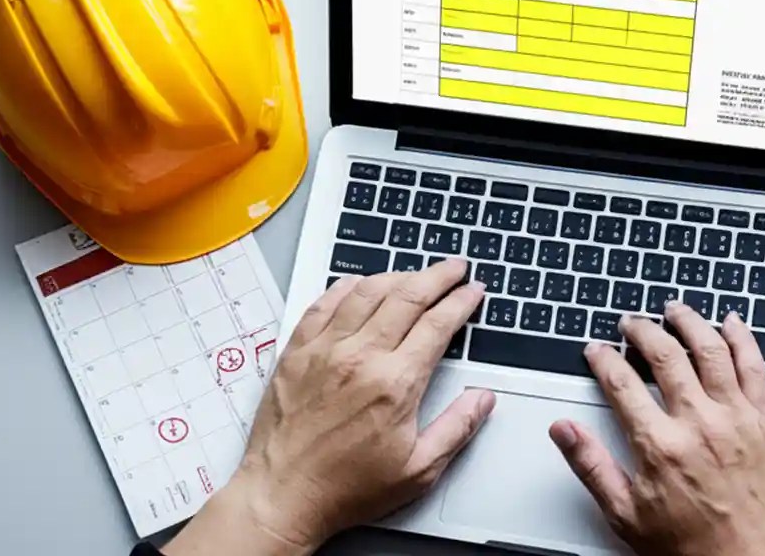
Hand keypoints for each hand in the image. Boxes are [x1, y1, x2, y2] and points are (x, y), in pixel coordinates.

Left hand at [163, 260, 493, 555]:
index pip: (437, 325)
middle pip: (407, 296)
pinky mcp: (296, 352)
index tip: (473, 291)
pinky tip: (358, 283)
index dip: (461, 302)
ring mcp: (325, 350)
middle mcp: (360, 357)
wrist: (282, 497)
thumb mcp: (417, 470)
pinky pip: (323, 304)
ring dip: (397, 275)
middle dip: (437, 276)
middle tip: (454, 267)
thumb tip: (483, 399)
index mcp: (394, 383)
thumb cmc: (346, 489)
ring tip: (415, 273)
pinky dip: (345, 286)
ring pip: (366, 292)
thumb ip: (457, 429)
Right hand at [549, 303, 764, 555]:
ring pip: (711, 350)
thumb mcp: (627, 516)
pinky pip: (755, 367)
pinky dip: (743, 339)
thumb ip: (591, 467)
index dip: (604, 359)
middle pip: (665, 355)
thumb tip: (564, 432)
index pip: (622, 383)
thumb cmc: (696, 548)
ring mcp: (736, 418)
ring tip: (675, 310)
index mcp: (660, 445)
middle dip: (642, 331)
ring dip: (690, 322)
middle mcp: (699, 423)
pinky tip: (733, 324)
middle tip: (631, 323)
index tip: (596, 351)